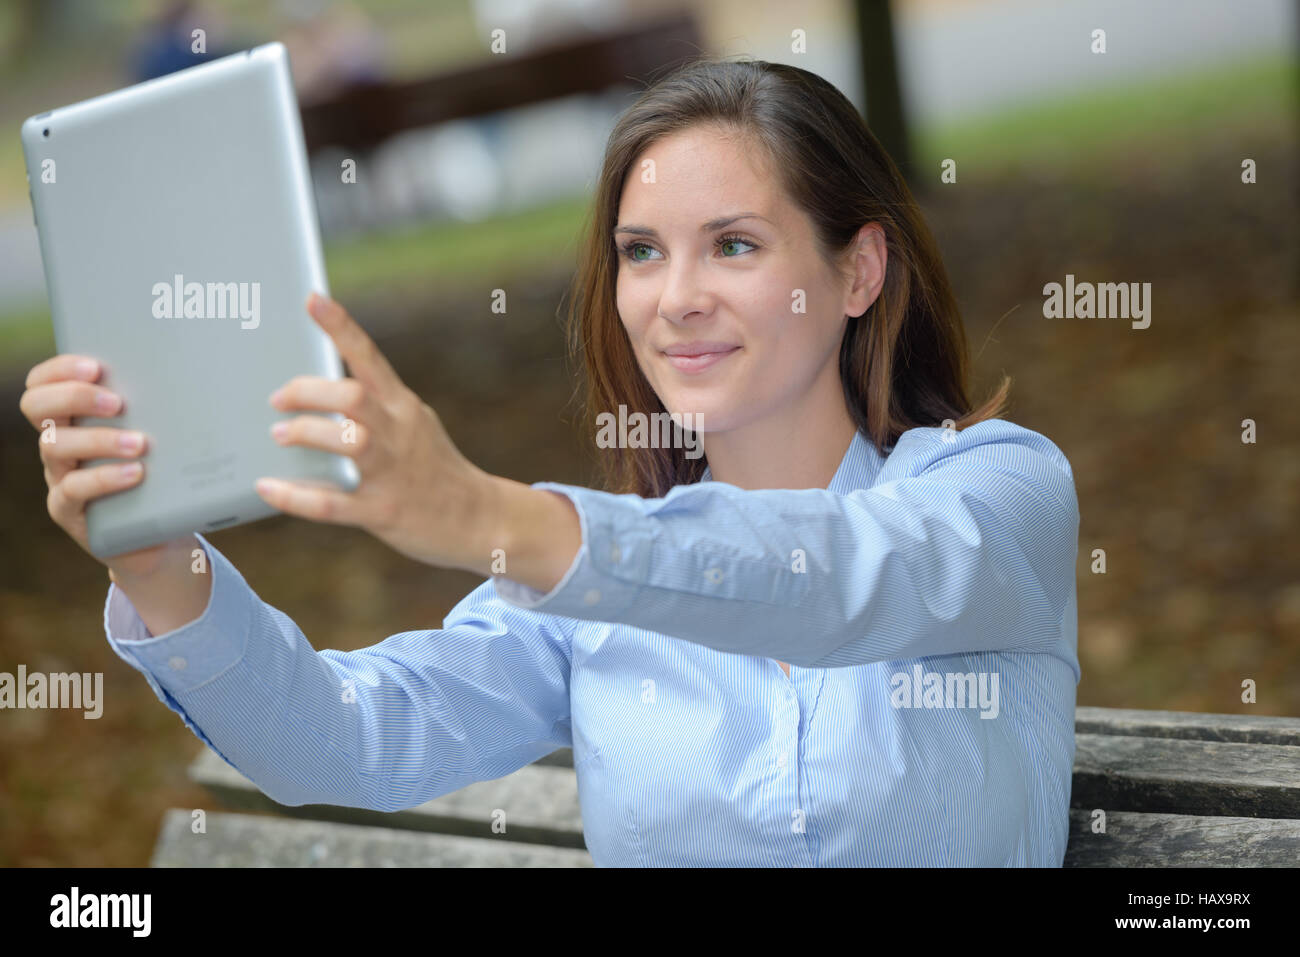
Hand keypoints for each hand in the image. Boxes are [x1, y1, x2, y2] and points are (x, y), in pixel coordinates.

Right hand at [19, 354, 196, 578]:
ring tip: (139, 443)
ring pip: (54, 446)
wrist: (159, 535)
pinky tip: (135, 474)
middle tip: (117, 403)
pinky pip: (73, 490)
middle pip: (37, 407)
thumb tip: (197, 375)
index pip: (42, 384)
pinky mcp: (68, 511)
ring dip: (98, 439)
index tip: (96, 366)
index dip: (59, 370)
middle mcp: (59, 444)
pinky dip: (104, 478)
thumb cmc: (160, 476)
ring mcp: (60, 477)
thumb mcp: (156, 439)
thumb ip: (157, 411)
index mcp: (72, 419)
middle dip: (74, 396)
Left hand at [255, 293, 501, 573]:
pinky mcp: (383, 511)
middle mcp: (399, 433)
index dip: (340, 326)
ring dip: (306, 433)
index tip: (312, 298)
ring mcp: (392, 472)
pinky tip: (268, 487)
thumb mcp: (413, 425)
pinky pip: (332, 503)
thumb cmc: (433, 469)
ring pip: (347, 441)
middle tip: (278, 399)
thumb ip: (375, 409)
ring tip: (279, 436)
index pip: (370, 356)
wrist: (478, 519)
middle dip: (308, 392)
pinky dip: (295, 495)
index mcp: (403, 406)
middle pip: (352, 397)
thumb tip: (321, 395)